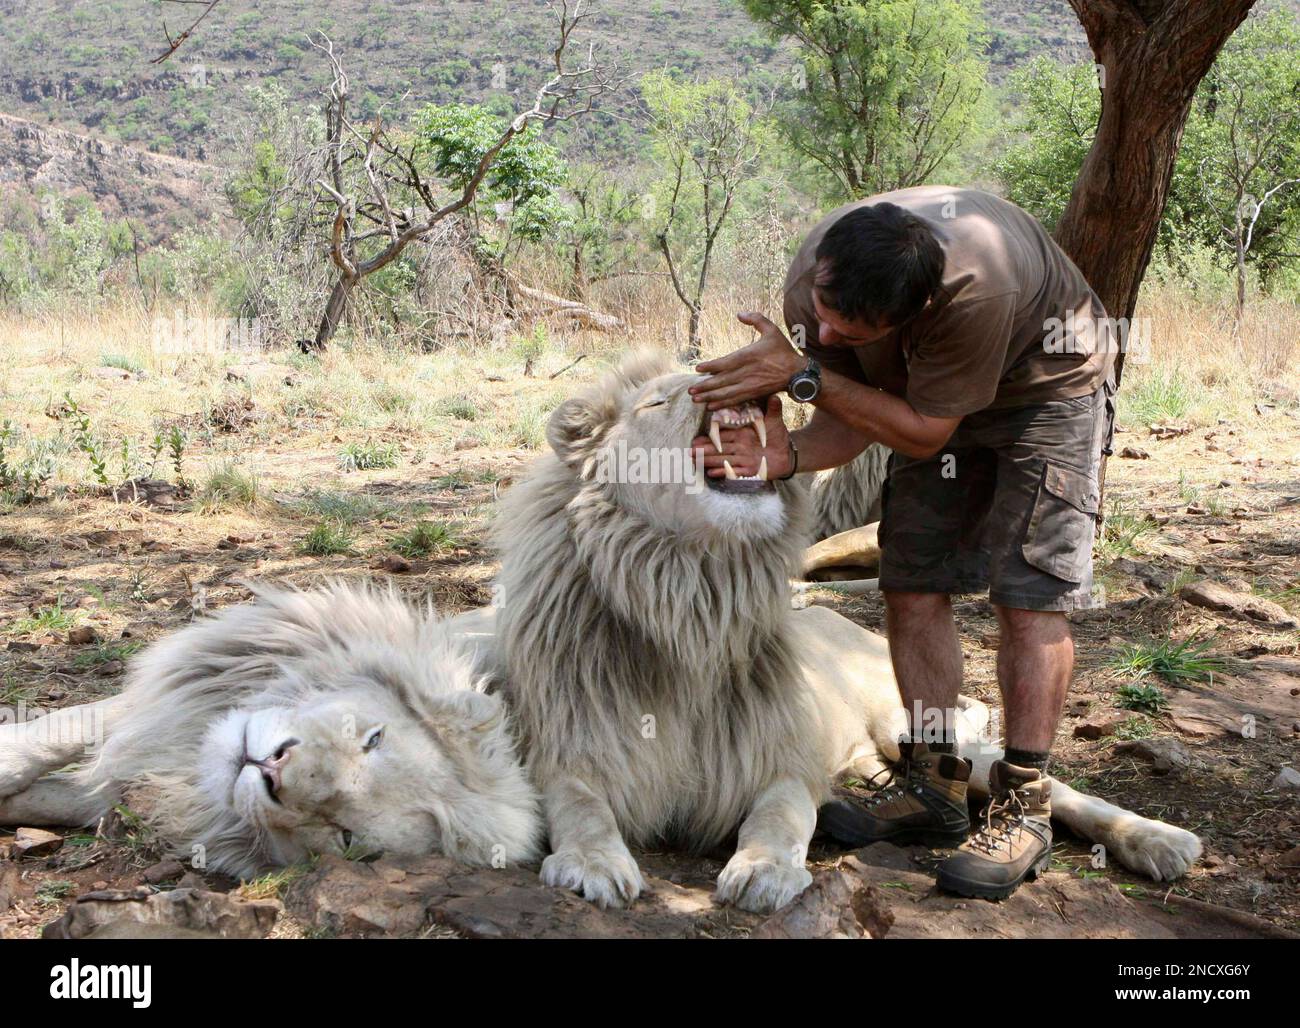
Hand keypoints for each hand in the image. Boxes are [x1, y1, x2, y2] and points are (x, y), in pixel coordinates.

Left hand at [688, 312, 804, 409]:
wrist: (797, 372)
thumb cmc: (783, 350)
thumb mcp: (772, 330)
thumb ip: (756, 319)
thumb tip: (739, 314)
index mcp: (750, 356)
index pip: (726, 362)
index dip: (711, 366)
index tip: (698, 369)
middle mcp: (748, 372)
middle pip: (722, 380)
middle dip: (705, 386)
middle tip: (690, 390)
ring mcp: (750, 385)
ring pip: (726, 393)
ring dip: (710, 397)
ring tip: (695, 399)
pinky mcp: (754, 394)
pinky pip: (735, 400)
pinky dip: (722, 404)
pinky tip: (711, 406)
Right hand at [691, 395, 791, 479]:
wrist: (787, 453)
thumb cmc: (777, 436)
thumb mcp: (775, 421)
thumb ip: (773, 410)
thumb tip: (774, 395)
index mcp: (742, 434)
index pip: (723, 436)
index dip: (710, 437)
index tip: (696, 439)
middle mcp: (739, 447)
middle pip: (719, 449)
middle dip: (705, 450)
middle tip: (690, 451)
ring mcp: (743, 459)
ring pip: (724, 460)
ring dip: (710, 461)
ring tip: (696, 462)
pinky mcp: (750, 471)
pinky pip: (736, 472)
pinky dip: (725, 472)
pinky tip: (712, 473)